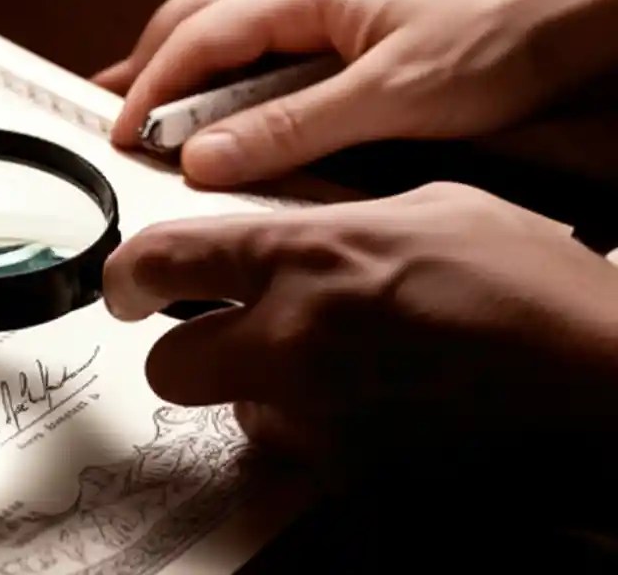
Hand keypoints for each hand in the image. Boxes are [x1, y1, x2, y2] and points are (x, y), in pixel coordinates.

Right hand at [96, 0, 617, 186]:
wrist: (594, 9)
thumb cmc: (509, 32)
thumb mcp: (392, 97)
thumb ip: (293, 128)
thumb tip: (207, 156)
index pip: (200, 36)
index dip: (150, 86)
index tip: (121, 134)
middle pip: (205, 7)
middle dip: (154, 56)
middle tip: (122, 106)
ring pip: (242, 13)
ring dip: (196, 55)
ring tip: (170, 100)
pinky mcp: (375, 16)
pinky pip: (284, 32)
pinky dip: (245, 64)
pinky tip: (252, 94)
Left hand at [102, 183, 617, 497]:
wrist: (612, 393)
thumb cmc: (543, 296)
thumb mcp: (436, 209)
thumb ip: (341, 219)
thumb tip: (293, 229)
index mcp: (310, 257)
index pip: (161, 260)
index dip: (125, 273)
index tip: (123, 283)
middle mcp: (298, 341)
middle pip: (168, 362)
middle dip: (187, 350)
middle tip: (221, 338)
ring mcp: (321, 421)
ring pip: (238, 416)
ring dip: (265, 397)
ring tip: (337, 375)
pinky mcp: (351, 484)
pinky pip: (302, 458)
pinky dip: (323, 439)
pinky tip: (379, 413)